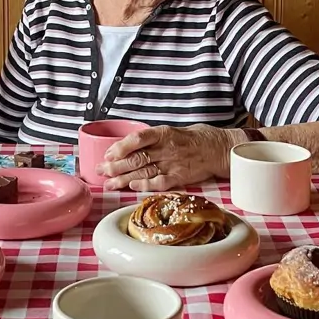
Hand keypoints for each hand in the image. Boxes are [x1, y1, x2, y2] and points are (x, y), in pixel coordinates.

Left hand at [97, 125, 234, 191]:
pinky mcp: (180, 177)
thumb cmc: (194, 139)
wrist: (218, 148)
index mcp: (163, 133)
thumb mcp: (173, 131)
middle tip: (100, 171)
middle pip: (136, 158)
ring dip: (124, 179)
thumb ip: (153, 140)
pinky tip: (132, 187)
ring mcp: (173, 164)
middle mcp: (166, 148)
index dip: (121, 147)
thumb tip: (128, 147)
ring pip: (144, 171)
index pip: (138, 138)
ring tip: (109, 184)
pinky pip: (160, 182)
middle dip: (116, 165)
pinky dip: (145, 185)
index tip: (108, 154)